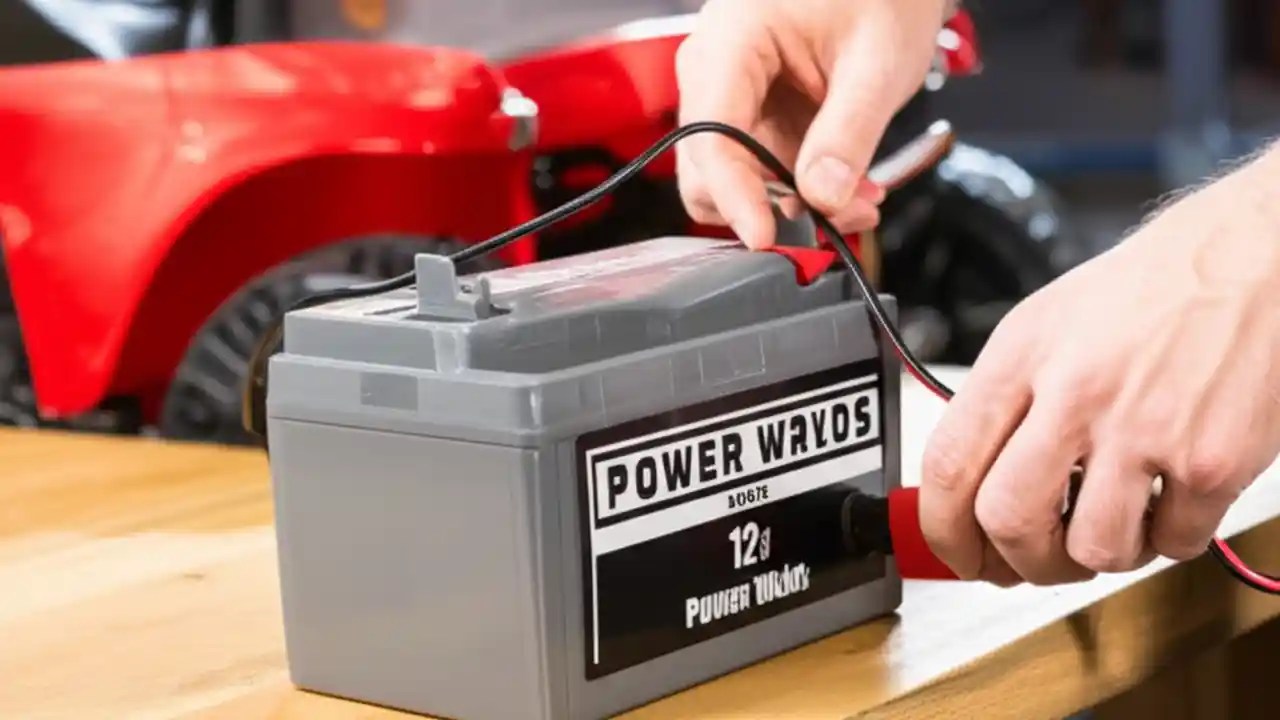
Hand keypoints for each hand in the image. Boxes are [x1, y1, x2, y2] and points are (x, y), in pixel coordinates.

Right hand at [674, 0, 949, 248]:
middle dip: (771, 205)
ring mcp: (730, 97)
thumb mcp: (879, 60)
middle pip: (708, 170)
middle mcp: (715, 72)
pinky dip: (802, 190)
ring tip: (858, 197)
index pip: (710, 137)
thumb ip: (849, 133)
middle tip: (840, 213)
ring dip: (794, 203)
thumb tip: (822, 197)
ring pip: (736, 181)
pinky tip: (847, 184)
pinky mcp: (753, 117)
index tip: (765, 238)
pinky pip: (762, 172)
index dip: (735, 197)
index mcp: (730, 42)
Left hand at [918, 151, 1279, 585]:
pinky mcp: (1212, 460)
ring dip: (1097, 555)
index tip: (955, 551)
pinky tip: (1166, 499)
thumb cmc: (1148, 290)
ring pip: (1092, 549)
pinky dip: (1167, 539)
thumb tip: (968, 488)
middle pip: (1009, 519)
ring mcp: (1145, 428)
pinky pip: (1172, 544)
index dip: (941, 528)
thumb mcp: (1046, 323)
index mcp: (1023, 356)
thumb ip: (1004, 402)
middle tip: (1032, 558)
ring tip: (1110, 520)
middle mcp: (1076, 392)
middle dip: (1016, 560)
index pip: (949, 464)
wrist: (1253, 255)